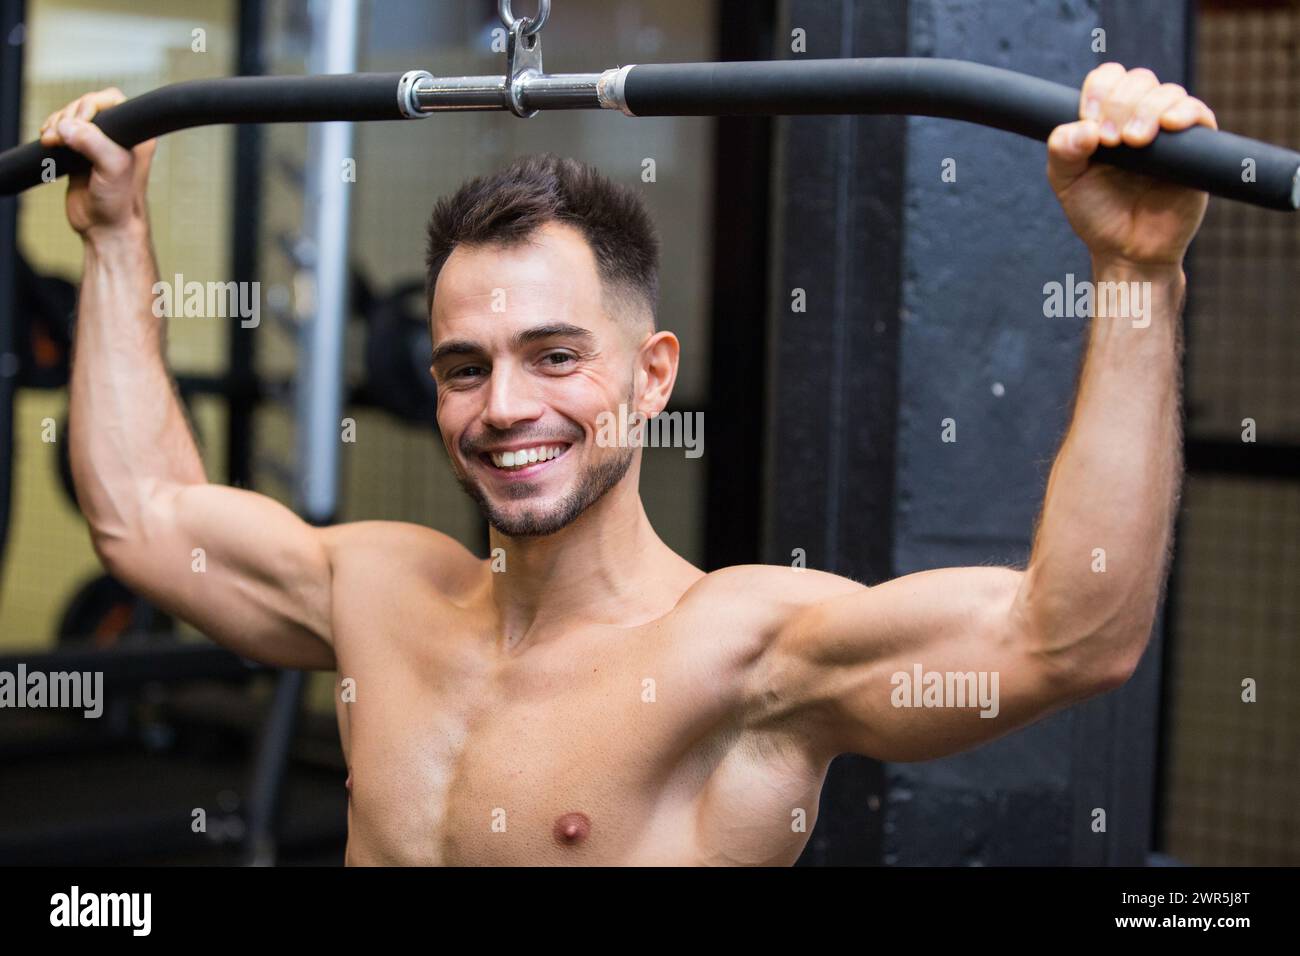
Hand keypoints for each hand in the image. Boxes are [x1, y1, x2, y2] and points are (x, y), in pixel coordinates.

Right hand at [38, 88, 156, 241]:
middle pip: (86, 105)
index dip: (90, 105)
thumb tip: (67, 126)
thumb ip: (94, 143)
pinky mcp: (80, 153)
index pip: (111, 99)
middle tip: (62, 137)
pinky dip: (52, 132)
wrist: (105, 228)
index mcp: (136, 135)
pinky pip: (62, 131)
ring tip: (53, 141)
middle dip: (68, 116)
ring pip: (71, 117)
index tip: (80, 124)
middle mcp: (118, 136)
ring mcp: (98, 144)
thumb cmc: (119, 203)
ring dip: (57, 124)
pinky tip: (49, 142)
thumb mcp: (113, 169)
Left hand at [1046, 63, 1216, 269]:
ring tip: (1134, 143)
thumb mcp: (1067, 182)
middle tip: (1110, 140)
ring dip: (1147, 110)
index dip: (1099, 90)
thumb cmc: (1097, 214)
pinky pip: (1198, 112)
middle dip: (1120, 104)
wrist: (1127, 250)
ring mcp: (1169, 130)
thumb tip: (1083, 128)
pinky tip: (1169, 126)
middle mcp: (1139, 117)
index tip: (1089, 120)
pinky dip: (1184, 111)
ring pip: (1167, 92)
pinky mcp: (1197, 146)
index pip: (1108, 78)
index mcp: (1106, 118)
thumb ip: (1062, 151)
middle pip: (1137, 80)